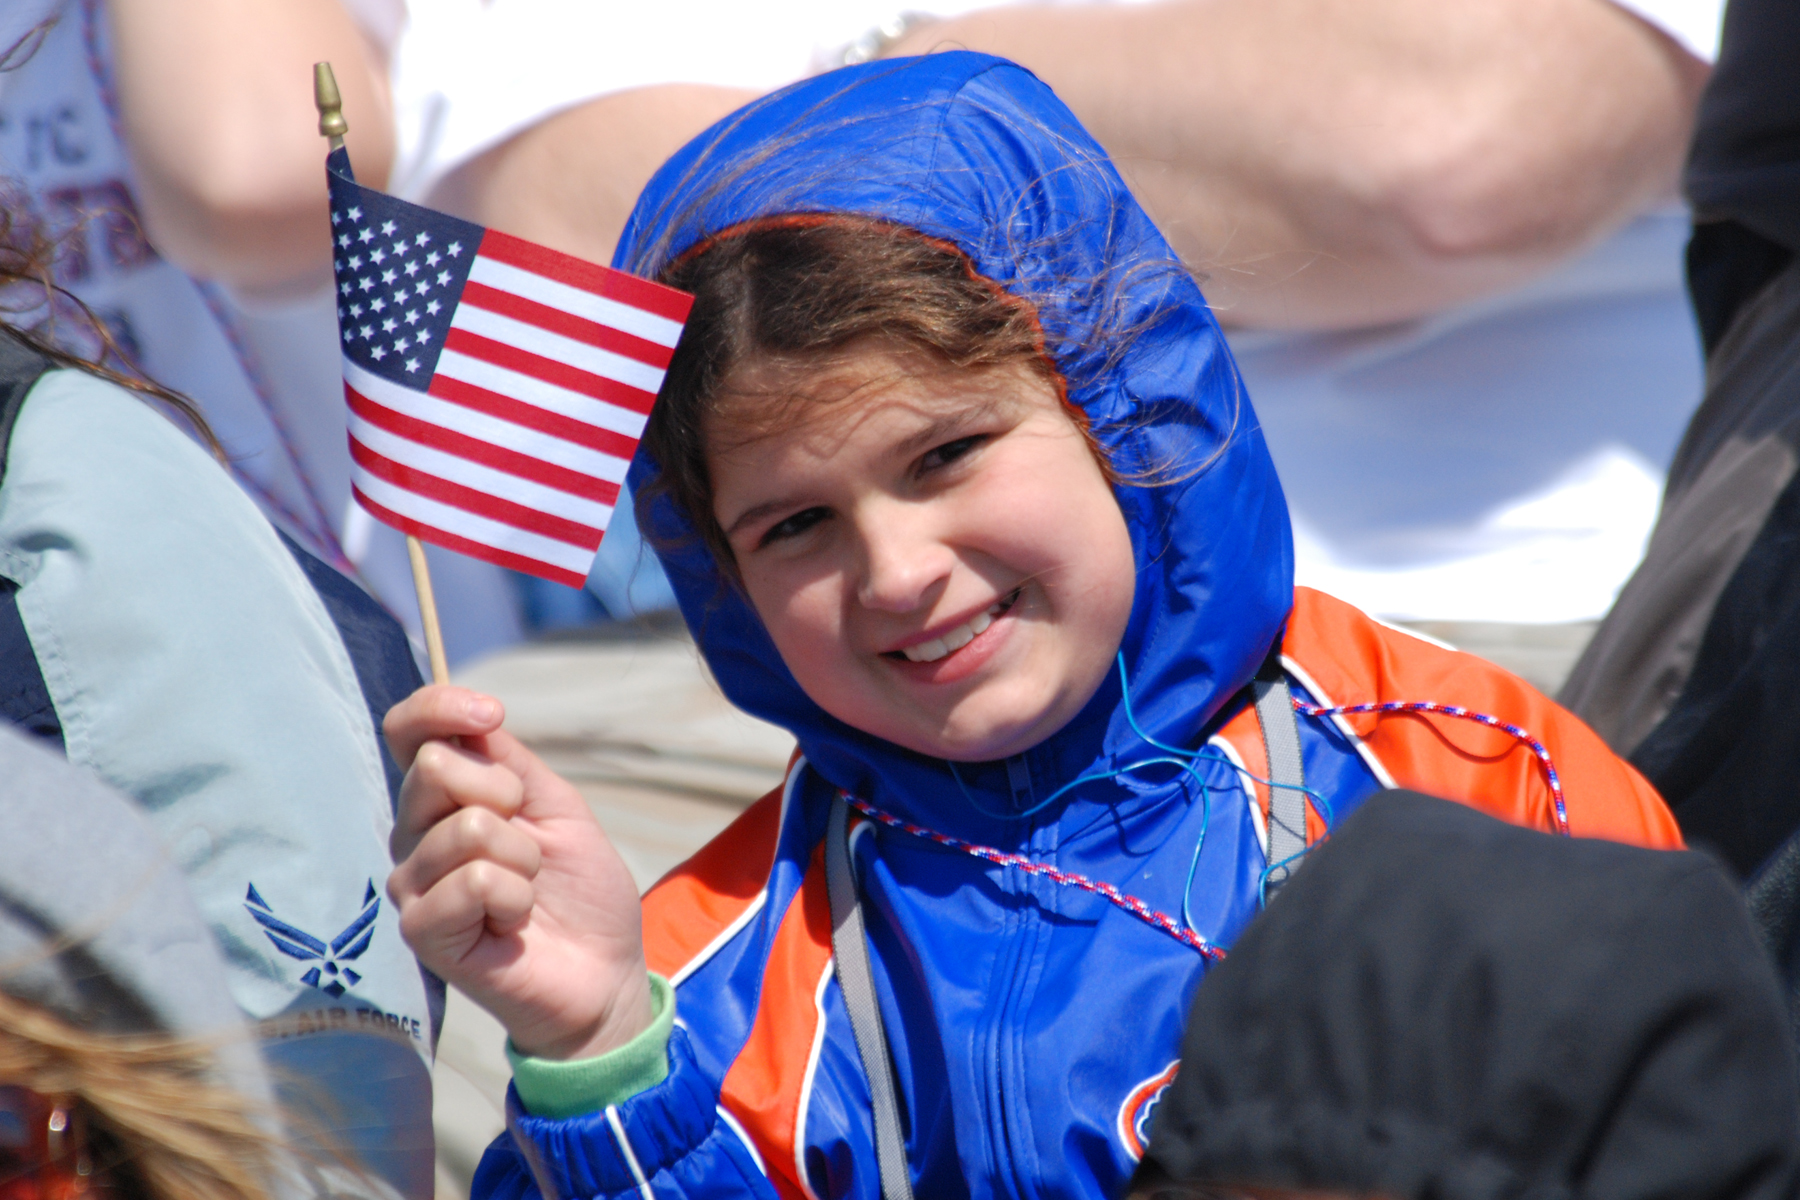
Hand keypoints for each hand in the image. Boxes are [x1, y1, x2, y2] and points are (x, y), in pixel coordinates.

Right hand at [384, 685, 652, 1059]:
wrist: (604, 971)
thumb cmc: (579, 890)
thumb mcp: (557, 807)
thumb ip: (510, 762)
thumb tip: (470, 718)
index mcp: (443, 799)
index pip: (406, 731)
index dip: (438, 707)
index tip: (491, 714)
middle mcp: (415, 836)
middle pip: (434, 767)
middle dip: (507, 794)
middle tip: (530, 844)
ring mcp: (413, 884)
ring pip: (468, 827)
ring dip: (524, 858)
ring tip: (527, 891)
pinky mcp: (423, 931)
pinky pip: (475, 881)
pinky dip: (516, 897)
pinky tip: (513, 922)